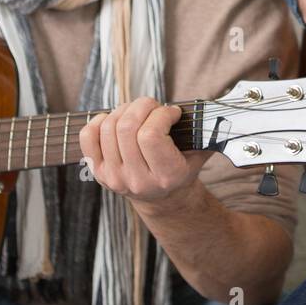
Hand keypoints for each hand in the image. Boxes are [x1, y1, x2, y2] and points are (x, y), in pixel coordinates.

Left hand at [78, 96, 211, 203]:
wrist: (163, 199)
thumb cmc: (182, 169)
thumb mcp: (199, 155)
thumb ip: (207, 135)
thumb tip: (216, 113)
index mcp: (165, 176)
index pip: (151, 135)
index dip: (161, 114)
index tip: (171, 113)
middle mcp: (137, 180)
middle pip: (126, 128)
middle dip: (141, 106)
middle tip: (153, 106)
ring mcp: (114, 178)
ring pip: (108, 127)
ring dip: (124, 110)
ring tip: (138, 112)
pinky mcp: (98, 173)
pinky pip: (88, 137)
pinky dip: (99, 120)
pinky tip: (115, 120)